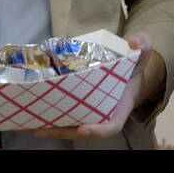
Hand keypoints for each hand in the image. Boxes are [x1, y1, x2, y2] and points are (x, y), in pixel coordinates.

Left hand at [31, 33, 165, 141]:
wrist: (127, 73)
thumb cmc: (133, 67)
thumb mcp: (141, 55)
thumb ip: (143, 45)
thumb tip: (134, 40)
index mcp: (119, 110)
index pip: (110, 127)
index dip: (97, 131)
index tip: (84, 128)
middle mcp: (101, 116)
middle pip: (82, 130)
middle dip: (63, 131)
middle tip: (43, 128)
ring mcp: (88, 113)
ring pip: (69, 126)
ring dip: (50, 127)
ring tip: (30, 125)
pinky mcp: (77, 107)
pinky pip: (63, 116)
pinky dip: (48, 118)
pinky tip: (31, 116)